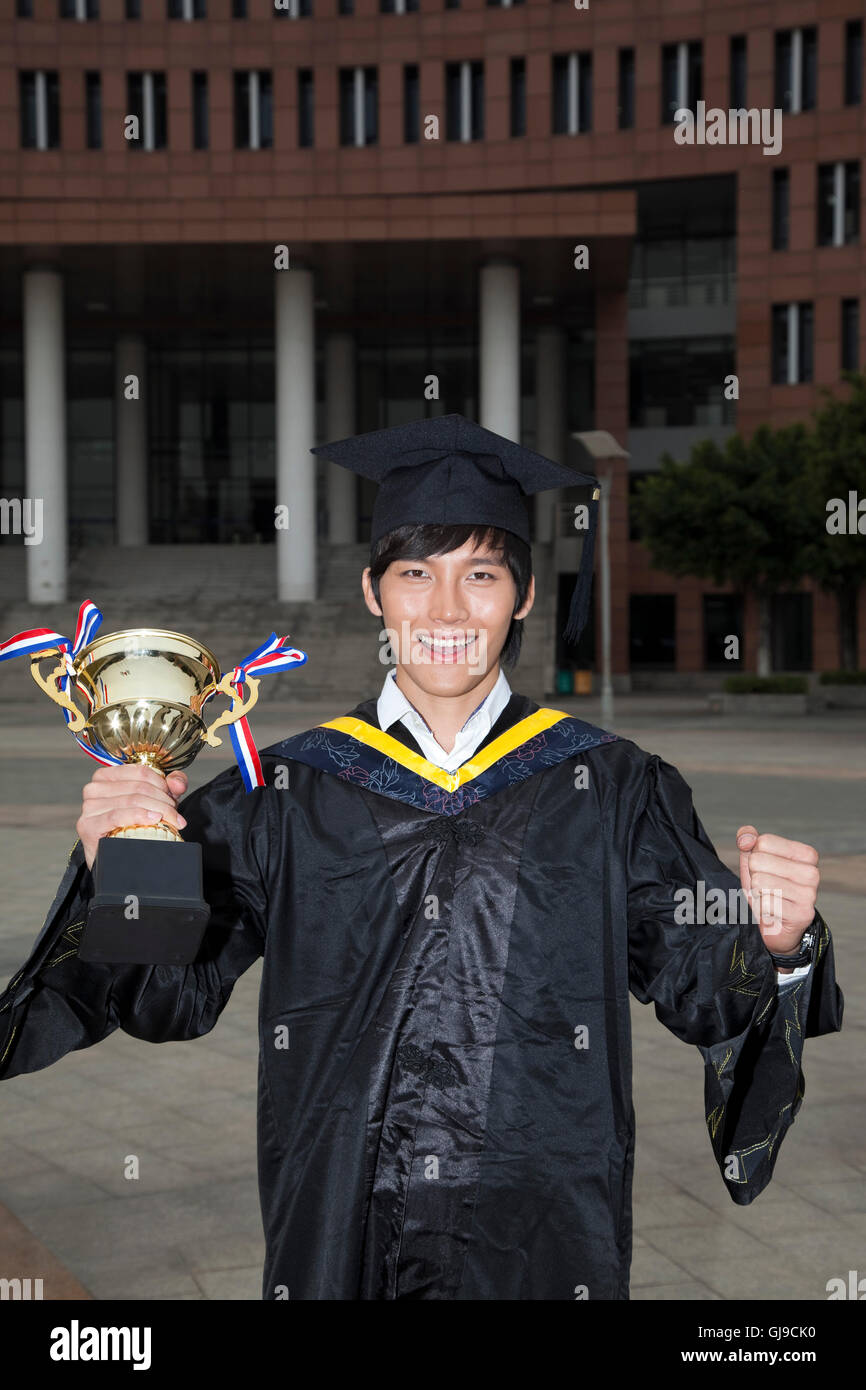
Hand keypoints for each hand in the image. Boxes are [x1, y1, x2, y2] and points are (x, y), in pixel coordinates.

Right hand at [76, 765, 188, 870]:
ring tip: (171, 821)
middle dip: (164, 801)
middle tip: (176, 816)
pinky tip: (154, 820)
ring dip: (158, 810)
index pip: (141, 772)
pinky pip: (117, 815)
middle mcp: (94, 788)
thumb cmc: (131, 825)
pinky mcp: (88, 825)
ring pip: (132, 800)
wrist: (113, 855)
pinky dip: (139, 816)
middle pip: (139, 787)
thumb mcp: (154, 800)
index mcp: (107, 776)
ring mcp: (89, 807)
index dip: (163, 784)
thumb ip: (169, 786)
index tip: (173, 798)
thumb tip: (177, 783)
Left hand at [736, 825, 818, 961]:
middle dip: (754, 876)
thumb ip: (748, 841)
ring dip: (757, 894)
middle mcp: (812, 873)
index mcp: (806, 854)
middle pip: (759, 860)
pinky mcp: (802, 914)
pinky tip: (771, 914)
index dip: (755, 857)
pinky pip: (765, 903)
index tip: (765, 871)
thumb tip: (745, 838)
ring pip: (760, 881)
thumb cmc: (765, 890)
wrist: (774, 928)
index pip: (764, 842)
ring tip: (768, 900)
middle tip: (765, 889)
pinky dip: (761, 909)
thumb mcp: (754, 862)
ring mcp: (810, 894)